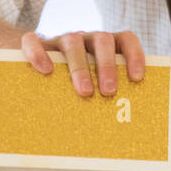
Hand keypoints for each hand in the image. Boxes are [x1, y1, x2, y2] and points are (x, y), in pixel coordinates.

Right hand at [20, 29, 146, 96]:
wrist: (38, 63)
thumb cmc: (76, 83)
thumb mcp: (94, 85)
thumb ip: (108, 95)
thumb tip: (124, 131)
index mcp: (106, 45)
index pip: (126, 39)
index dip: (134, 55)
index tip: (137, 78)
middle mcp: (86, 39)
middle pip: (102, 41)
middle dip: (107, 66)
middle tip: (109, 92)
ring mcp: (61, 39)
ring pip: (72, 41)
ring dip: (80, 67)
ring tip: (85, 92)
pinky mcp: (37, 43)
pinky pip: (33, 40)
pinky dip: (38, 52)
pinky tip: (44, 70)